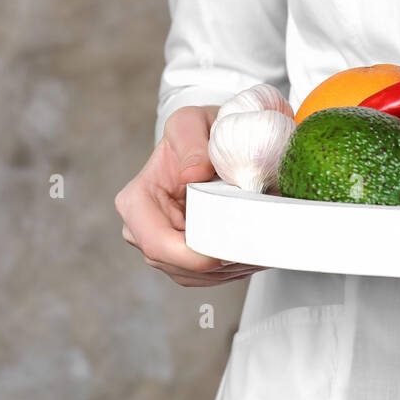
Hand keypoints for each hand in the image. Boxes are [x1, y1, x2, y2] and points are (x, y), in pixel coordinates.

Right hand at [115, 105, 265, 286]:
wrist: (211, 141)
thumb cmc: (198, 131)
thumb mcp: (192, 122)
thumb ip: (191, 141)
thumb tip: (193, 173)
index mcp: (137, 201)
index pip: (157, 243)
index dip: (193, 257)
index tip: (228, 251)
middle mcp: (142, 230)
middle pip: (180, 266)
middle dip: (220, 262)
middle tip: (258, 247)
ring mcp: (163, 248)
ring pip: (198, 277)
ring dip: (232, 267)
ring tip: (262, 246)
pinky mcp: (184, 257)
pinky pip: (209, 276)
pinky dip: (235, 267)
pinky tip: (255, 251)